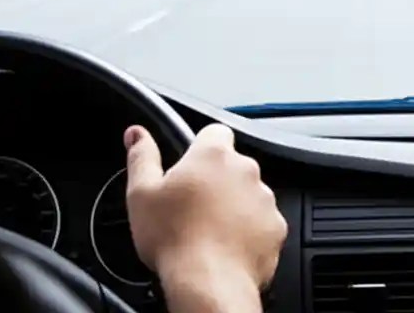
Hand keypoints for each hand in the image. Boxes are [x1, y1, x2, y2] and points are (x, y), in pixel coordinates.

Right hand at [124, 123, 286, 312]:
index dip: (200, 147)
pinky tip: (226, 245)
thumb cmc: (173, 238)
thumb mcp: (141, 193)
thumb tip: (137, 134)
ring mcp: (265, 198)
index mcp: (213, 155)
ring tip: (207, 230)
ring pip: (248, 194)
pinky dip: (248, 230)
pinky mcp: (276, 226)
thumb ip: (141, 157)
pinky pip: (262, 222)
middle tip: (191, 205)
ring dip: (233, 205)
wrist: (208, 281)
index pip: (214, 132)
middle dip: (215, 180)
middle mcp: (245, 170)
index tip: (189, 166)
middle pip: (231, 166)